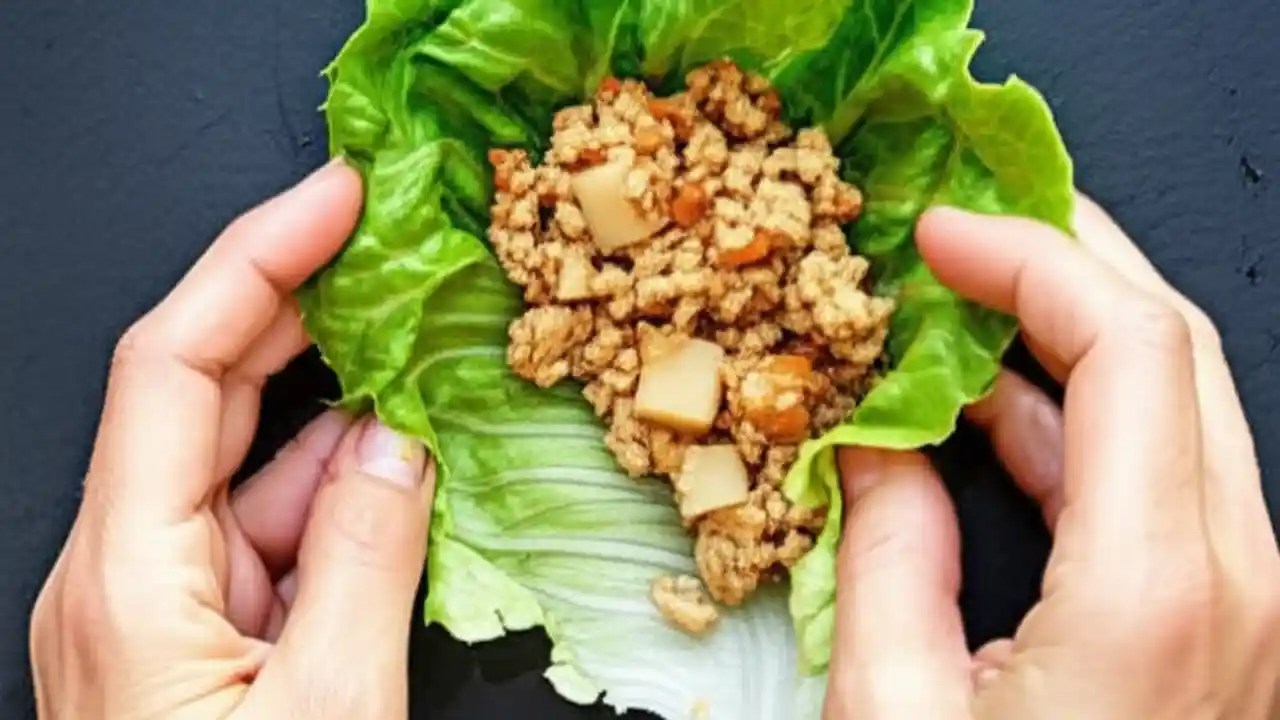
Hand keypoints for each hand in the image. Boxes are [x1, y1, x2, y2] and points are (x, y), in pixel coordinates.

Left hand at [29, 160, 435, 719]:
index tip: (337, 196)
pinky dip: (341, 492)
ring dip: (340, 411)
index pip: (176, 363)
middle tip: (390, 249)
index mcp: (127, 577)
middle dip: (300, 308)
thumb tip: (403, 443)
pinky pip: (274, 530)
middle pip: (204, 392)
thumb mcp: (333, 706)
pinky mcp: (206, 637)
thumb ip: (369, 557)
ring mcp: (164, 605)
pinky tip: (404, 472)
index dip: (255, 258)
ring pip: (251, 464)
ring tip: (425, 362)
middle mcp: (125, 573)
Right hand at [825, 197, 1279, 718]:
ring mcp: (1246, 608)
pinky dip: (1085, 425)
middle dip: (1067, 265)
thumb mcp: (895, 710)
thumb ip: (886, 558)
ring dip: (1073, 339)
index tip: (940, 233)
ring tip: (964, 312)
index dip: (1032, 257)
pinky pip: (1168, 484)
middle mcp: (1234, 584)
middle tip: (968, 230)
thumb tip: (873, 449)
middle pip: (1176, 351)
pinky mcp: (1225, 631)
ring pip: (1180, 411)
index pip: (1131, 345)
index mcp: (1152, 592)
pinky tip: (999, 412)